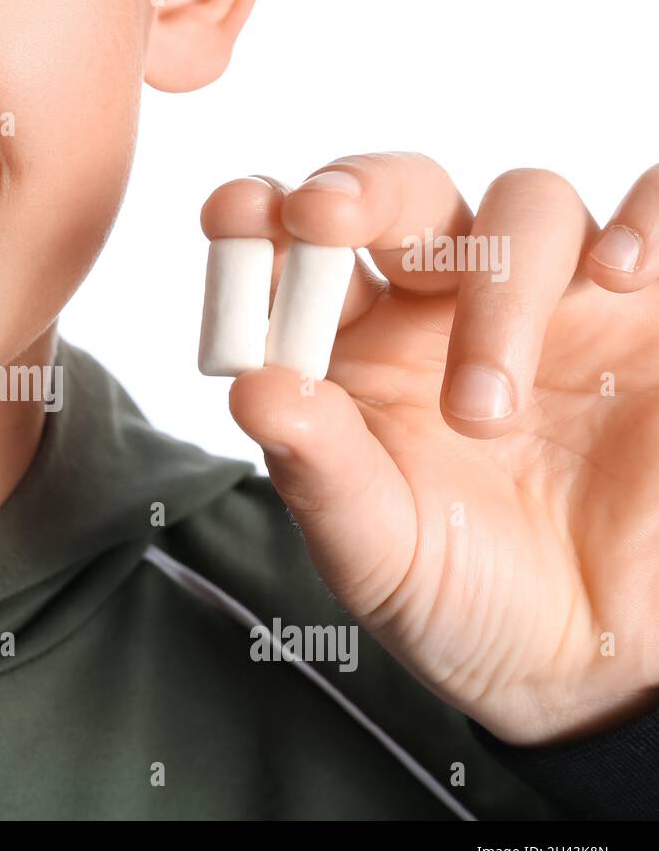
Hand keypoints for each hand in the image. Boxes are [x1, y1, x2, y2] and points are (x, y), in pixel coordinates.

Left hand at [203, 154, 658, 744]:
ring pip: (526, 209)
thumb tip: (247, 388)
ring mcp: (556, 300)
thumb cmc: (464, 595)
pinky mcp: (654, 312)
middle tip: (322, 216)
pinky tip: (617, 274)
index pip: (305, 254)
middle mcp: (448, 306)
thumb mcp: (375, 547)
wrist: (588, 656)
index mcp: (359, 349)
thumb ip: (318, 468)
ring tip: (482, 410)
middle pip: (406, 198)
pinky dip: (644, 220)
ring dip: (498, 286)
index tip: (234, 209)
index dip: (265, 218)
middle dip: (362, 193)